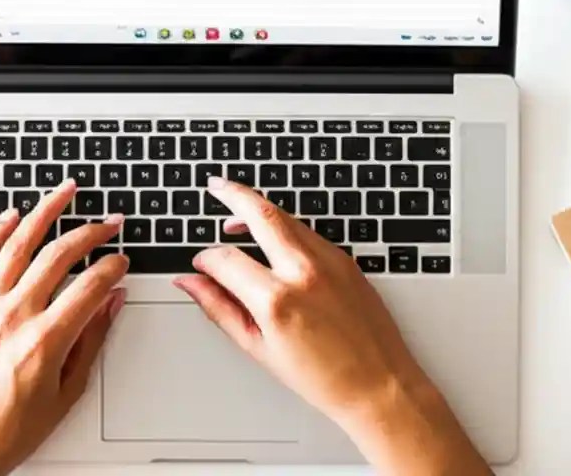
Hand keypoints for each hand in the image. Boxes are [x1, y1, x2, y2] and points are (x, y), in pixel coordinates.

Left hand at [0, 181, 127, 475]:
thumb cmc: (5, 432)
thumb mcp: (65, 393)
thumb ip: (91, 342)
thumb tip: (110, 305)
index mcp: (45, 339)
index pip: (90, 285)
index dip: (113, 267)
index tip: (123, 261)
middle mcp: (13, 316)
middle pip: (59, 255)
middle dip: (91, 232)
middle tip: (109, 222)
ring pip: (19, 244)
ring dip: (44, 212)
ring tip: (64, 192)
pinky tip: (12, 217)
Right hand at [174, 178, 488, 475]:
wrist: (379, 385)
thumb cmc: (324, 378)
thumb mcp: (259, 348)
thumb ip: (220, 309)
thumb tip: (192, 284)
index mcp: (278, 300)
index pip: (226, 259)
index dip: (206, 258)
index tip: (200, 264)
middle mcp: (305, 272)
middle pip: (262, 213)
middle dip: (233, 194)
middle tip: (216, 186)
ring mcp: (330, 261)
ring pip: (287, 217)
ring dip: (259, 209)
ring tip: (237, 216)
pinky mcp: (346, 260)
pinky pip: (308, 232)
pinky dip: (285, 228)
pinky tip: (274, 240)